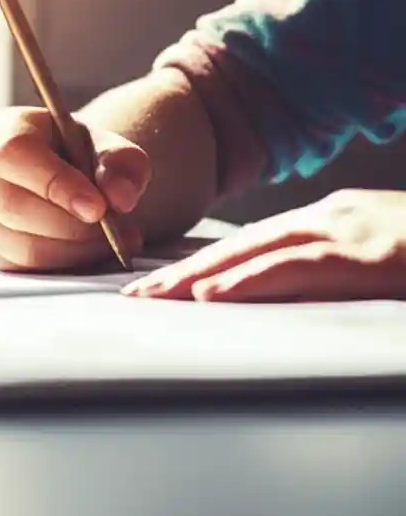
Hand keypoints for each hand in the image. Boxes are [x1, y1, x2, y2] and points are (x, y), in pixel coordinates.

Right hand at [0, 107, 148, 269]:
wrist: (58, 173)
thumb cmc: (74, 153)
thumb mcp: (103, 144)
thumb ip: (119, 162)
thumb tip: (119, 197)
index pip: (13, 155)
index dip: (55, 183)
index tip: (97, 207)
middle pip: (14, 206)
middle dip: (72, 225)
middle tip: (115, 228)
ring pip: (22, 245)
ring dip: (75, 249)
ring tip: (110, 239)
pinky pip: (26, 268)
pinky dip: (66, 264)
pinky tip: (89, 250)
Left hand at [124, 189, 405, 301]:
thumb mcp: (383, 256)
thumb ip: (336, 268)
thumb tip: (287, 291)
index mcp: (335, 218)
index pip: (252, 241)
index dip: (201, 262)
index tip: (157, 284)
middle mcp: (334, 217)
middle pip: (242, 244)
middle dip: (183, 270)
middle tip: (133, 296)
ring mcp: (354, 232)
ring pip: (258, 252)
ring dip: (200, 276)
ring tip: (153, 298)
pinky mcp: (375, 257)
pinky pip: (301, 269)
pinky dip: (254, 281)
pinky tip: (214, 295)